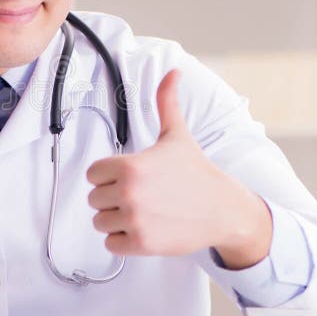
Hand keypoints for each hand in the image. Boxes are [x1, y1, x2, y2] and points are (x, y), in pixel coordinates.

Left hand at [86, 69, 272, 267]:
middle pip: (94, 199)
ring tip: (142, 212)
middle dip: (112, 198)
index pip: (92, 174)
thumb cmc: (196, 172)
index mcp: (129, 165)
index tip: (130, 177)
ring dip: (116, 219)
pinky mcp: (141, 243)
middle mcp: (128, 193)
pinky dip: (122, 240)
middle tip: (140, 195)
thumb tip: (173, 72)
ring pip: (100, 222)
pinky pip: (110, 244)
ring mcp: (134, 220)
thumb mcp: (177, 135)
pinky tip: (143, 228)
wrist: (223, 209)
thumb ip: (166, 102)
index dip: (108, 175)